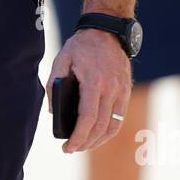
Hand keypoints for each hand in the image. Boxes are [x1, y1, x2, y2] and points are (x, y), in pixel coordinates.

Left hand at [49, 28, 131, 153]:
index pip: (87, 118)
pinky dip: (109, 130)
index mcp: (94, 82)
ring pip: (113, 125)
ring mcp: (122, 90)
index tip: (68, 147)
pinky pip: (120, 117)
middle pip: (100, 126)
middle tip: (72, 149)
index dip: (78, 137)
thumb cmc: (81, 46)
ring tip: (84, 145)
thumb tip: (53, 112)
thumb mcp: (61, 61)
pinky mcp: (126, 90)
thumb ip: (54, 85)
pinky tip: (98, 134)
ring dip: (98, 140)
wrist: (106, 30)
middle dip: (86, 143)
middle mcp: (111, 88)